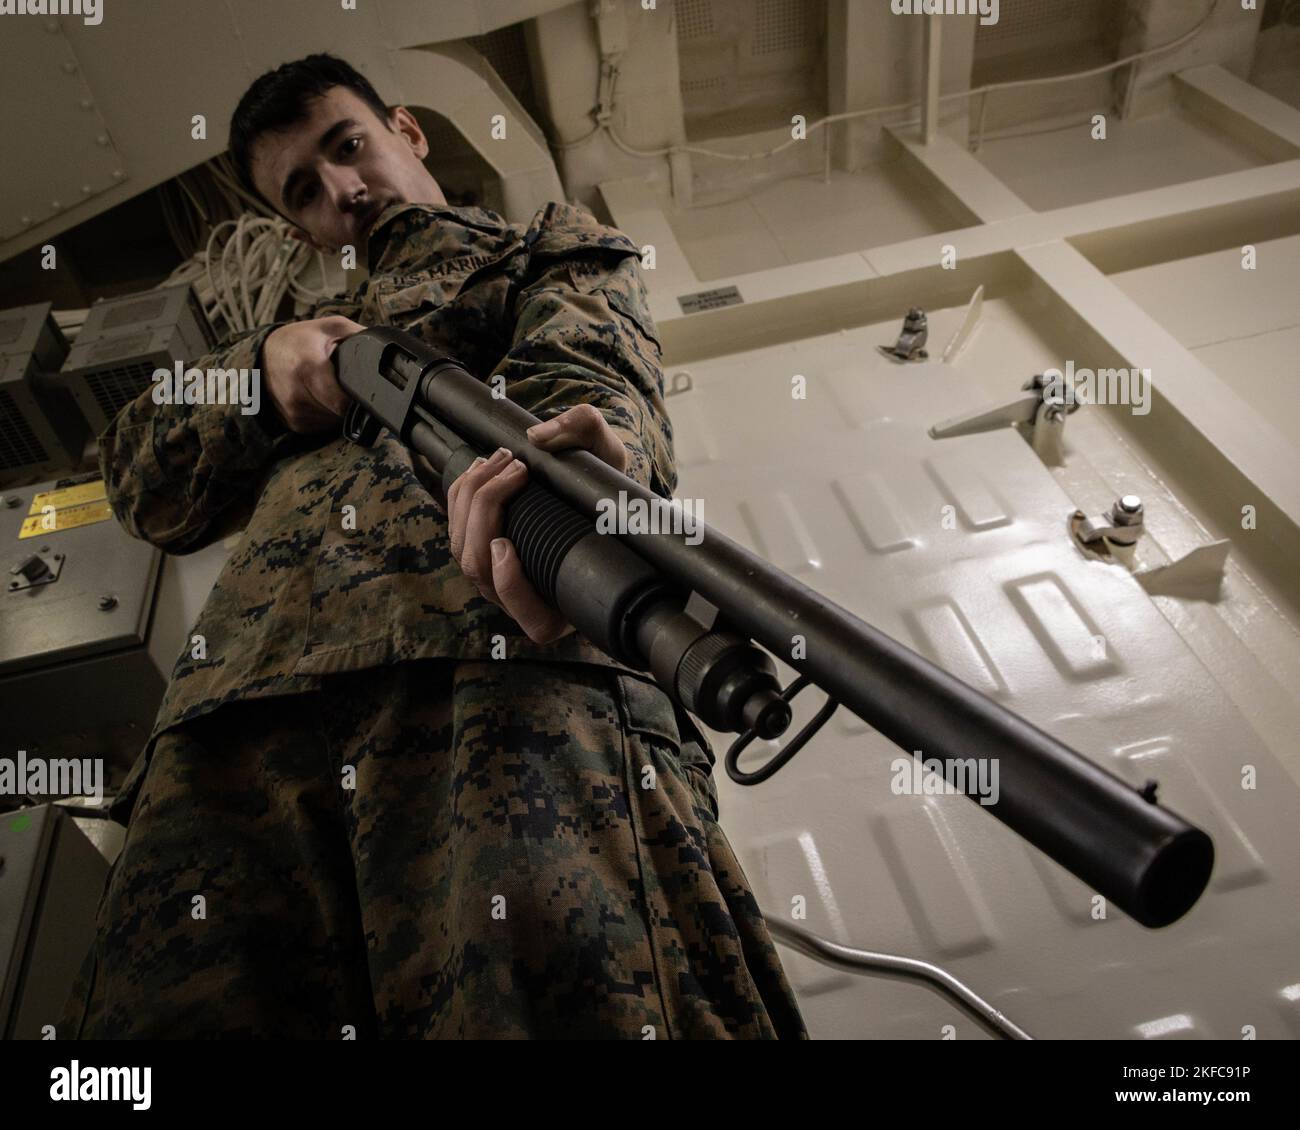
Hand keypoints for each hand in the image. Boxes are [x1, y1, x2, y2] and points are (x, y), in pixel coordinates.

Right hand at [261, 315, 365, 432]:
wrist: (262, 356)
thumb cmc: (300, 340)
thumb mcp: (331, 328)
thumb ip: (360, 336)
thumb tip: (388, 349)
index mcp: (308, 368)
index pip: (343, 401)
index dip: (358, 397)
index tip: (363, 387)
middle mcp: (297, 395)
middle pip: (341, 413)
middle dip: (350, 401)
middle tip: (346, 384)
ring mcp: (294, 412)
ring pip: (333, 421)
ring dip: (338, 409)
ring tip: (330, 387)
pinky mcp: (293, 424)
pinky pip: (322, 426)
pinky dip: (327, 415)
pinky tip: (321, 397)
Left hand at [445, 403, 628, 644]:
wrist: (602, 506)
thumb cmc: (610, 491)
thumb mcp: (612, 460)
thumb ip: (587, 432)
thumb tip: (538, 437)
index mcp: (571, 605)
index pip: (532, 618)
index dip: (509, 584)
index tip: (505, 545)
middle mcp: (531, 602)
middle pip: (482, 570)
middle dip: (487, 510)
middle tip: (518, 468)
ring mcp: (501, 581)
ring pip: (465, 552)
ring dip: (474, 497)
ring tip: (502, 459)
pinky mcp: (485, 556)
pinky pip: (458, 535)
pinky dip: (462, 496)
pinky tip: (480, 467)